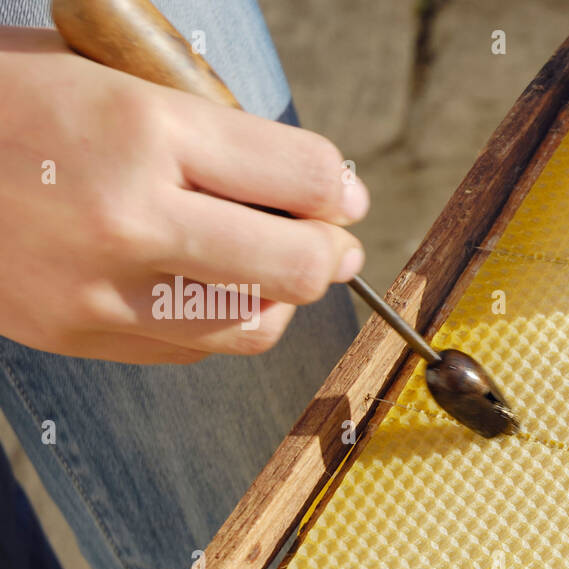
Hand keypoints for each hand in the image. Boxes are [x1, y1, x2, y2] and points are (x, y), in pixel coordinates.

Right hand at [0, 28, 368, 363]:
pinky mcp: (78, 335)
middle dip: (334, 253)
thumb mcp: (99, 72)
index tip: (342, 193)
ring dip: (282, 297)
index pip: (302, 176)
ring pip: (254, 325)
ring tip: (276, 267)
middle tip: (335, 242)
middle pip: (297, 265)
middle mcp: (130, 219)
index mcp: (141, 130)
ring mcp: (102, 290)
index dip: (340, 187)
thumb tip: (306, 179)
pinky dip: (221, 321)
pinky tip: (211, 287)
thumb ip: (202, 124)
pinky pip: (193, 348)